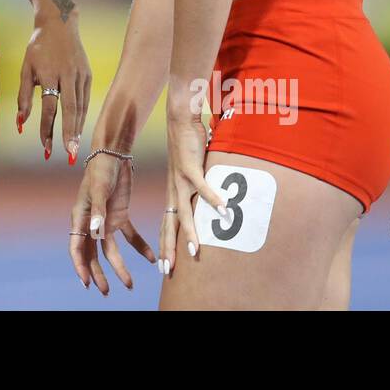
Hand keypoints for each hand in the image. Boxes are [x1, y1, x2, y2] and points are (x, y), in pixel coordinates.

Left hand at [16, 19, 91, 163]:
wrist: (59, 24)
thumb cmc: (38, 48)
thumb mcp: (26, 69)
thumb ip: (23, 97)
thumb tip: (21, 123)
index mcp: (49, 72)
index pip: (49, 106)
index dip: (47, 128)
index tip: (45, 147)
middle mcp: (68, 74)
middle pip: (70, 109)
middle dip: (69, 133)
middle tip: (69, 155)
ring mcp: (81, 74)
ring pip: (80, 106)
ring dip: (76, 128)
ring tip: (71, 147)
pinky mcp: (88, 74)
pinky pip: (84, 100)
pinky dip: (81, 116)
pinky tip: (77, 129)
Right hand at [69, 152, 154, 293]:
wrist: (115, 153)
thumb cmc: (101, 169)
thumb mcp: (98, 190)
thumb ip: (98, 212)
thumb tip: (95, 234)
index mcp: (81, 217)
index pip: (76, 247)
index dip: (80, 266)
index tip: (87, 283)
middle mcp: (92, 222)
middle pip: (93, 254)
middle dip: (98, 273)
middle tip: (106, 291)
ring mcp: (106, 220)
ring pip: (111, 250)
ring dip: (119, 266)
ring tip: (129, 284)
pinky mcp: (120, 215)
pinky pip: (130, 236)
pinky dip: (139, 247)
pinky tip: (149, 258)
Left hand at [160, 109, 227, 277]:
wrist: (179, 119)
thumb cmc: (188, 146)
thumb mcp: (193, 174)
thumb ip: (200, 190)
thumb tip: (214, 206)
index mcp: (173, 192)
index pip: (167, 224)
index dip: (165, 245)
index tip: (165, 266)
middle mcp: (174, 189)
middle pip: (170, 224)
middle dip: (169, 248)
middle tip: (168, 270)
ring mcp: (180, 179)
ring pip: (185, 210)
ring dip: (190, 232)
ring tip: (195, 251)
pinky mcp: (190, 166)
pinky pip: (203, 186)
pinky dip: (213, 199)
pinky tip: (224, 211)